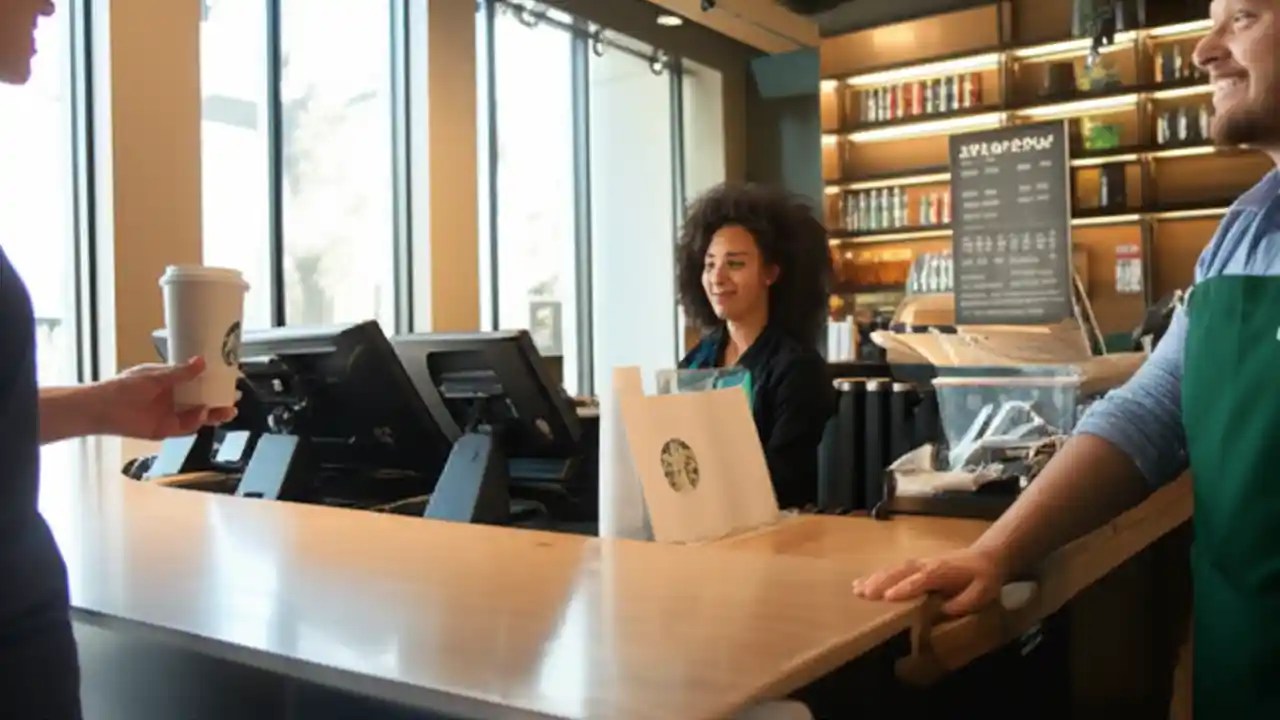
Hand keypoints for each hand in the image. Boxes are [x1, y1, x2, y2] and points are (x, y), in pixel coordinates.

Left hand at [89, 357, 237, 439]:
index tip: (229, 377)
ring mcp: (170, 414)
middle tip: (234, 398)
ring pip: (199, 415)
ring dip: (213, 413)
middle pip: (202, 400)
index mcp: (170, 382)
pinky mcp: (166, 429)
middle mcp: (173, 398)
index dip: (213, 380)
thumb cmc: (124, 387)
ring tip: (227, 410)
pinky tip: (201, 413)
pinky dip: (196, 421)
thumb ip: (180, 372)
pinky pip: (187, 427)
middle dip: (219, 400)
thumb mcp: (155, 375)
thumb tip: (201, 362)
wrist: (104, 408)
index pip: (197, 381)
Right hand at [851, 548, 1007, 616]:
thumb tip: (943, 610)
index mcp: (942, 571)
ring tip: (856, 588)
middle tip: (862, 593)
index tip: (888, 597)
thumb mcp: (983, 592)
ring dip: (874, 578)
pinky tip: (864, 582)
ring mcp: (920, 563)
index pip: (920, 579)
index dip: (905, 587)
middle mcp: (926, 564)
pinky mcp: (916, 565)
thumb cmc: (984, 577)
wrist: (986, 556)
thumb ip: (964, 602)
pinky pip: (894, 569)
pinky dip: (877, 575)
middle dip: (881, 582)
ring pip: (893, 569)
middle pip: (900, 572)